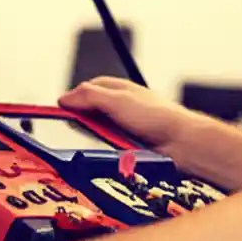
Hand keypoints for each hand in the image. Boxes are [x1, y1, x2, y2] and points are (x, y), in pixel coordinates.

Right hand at [58, 76, 202, 155]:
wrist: (182, 144)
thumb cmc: (159, 117)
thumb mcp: (118, 100)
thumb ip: (90, 96)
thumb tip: (66, 97)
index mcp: (120, 89)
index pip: (89, 88)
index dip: (74, 97)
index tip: (59, 108)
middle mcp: (123, 106)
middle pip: (92, 111)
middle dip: (83, 120)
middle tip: (72, 127)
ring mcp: (126, 126)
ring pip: (101, 132)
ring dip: (98, 138)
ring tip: (98, 141)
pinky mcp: (130, 144)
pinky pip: (111, 147)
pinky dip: (108, 149)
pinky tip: (110, 151)